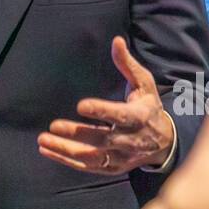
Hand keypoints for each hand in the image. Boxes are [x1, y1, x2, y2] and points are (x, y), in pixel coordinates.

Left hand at [37, 35, 174, 173]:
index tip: (80, 105)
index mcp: (139, 117)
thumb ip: (127, 64)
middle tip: (54, 126)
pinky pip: (88, 167)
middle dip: (78, 134)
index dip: (101, 111)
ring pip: (92, 157)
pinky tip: (48, 151)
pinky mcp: (112, 168)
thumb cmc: (148, 107)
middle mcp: (130, 140)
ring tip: (43, 141)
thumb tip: (116, 40)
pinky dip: (67, 161)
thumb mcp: (144, 84)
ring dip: (66, 150)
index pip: (120, 115)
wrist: (165, 143)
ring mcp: (121, 157)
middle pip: (102, 139)